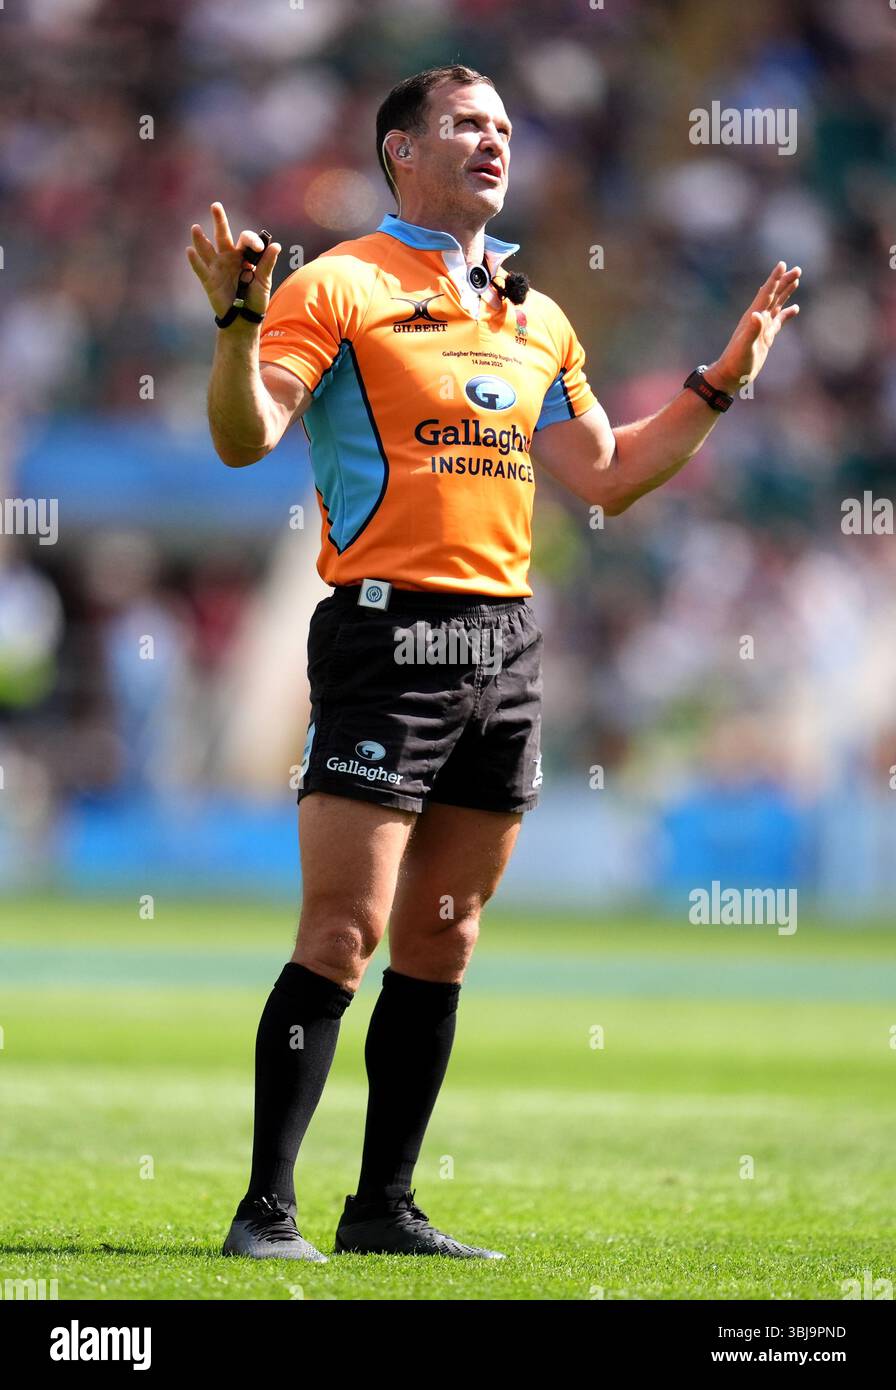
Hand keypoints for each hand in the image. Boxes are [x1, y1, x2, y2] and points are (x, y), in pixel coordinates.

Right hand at [186, 202, 280, 321]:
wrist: (244, 318)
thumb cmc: (255, 299)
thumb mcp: (263, 281)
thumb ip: (267, 264)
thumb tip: (276, 245)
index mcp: (244, 256)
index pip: (246, 240)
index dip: (252, 241)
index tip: (259, 248)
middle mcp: (229, 257)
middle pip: (223, 235)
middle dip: (220, 221)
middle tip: (216, 206)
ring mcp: (217, 267)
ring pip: (207, 249)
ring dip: (201, 239)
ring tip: (196, 227)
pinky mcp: (209, 280)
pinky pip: (200, 268)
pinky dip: (195, 260)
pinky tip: (189, 250)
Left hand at [706, 262, 800, 395]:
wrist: (731, 375)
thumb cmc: (736, 362)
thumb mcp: (745, 347)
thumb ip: (751, 331)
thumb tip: (757, 315)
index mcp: (753, 317)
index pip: (766, 293)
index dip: (775, 279)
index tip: (783, 264)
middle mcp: (757, 319)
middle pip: (773, 295)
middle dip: (784, 281)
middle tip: (797, 269)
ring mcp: (762, 327)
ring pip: (777, 304)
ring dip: (786, 292)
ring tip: (796, 279)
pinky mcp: (766, 337)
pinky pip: (779, 320)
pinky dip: (787, 313)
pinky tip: (795, 308)